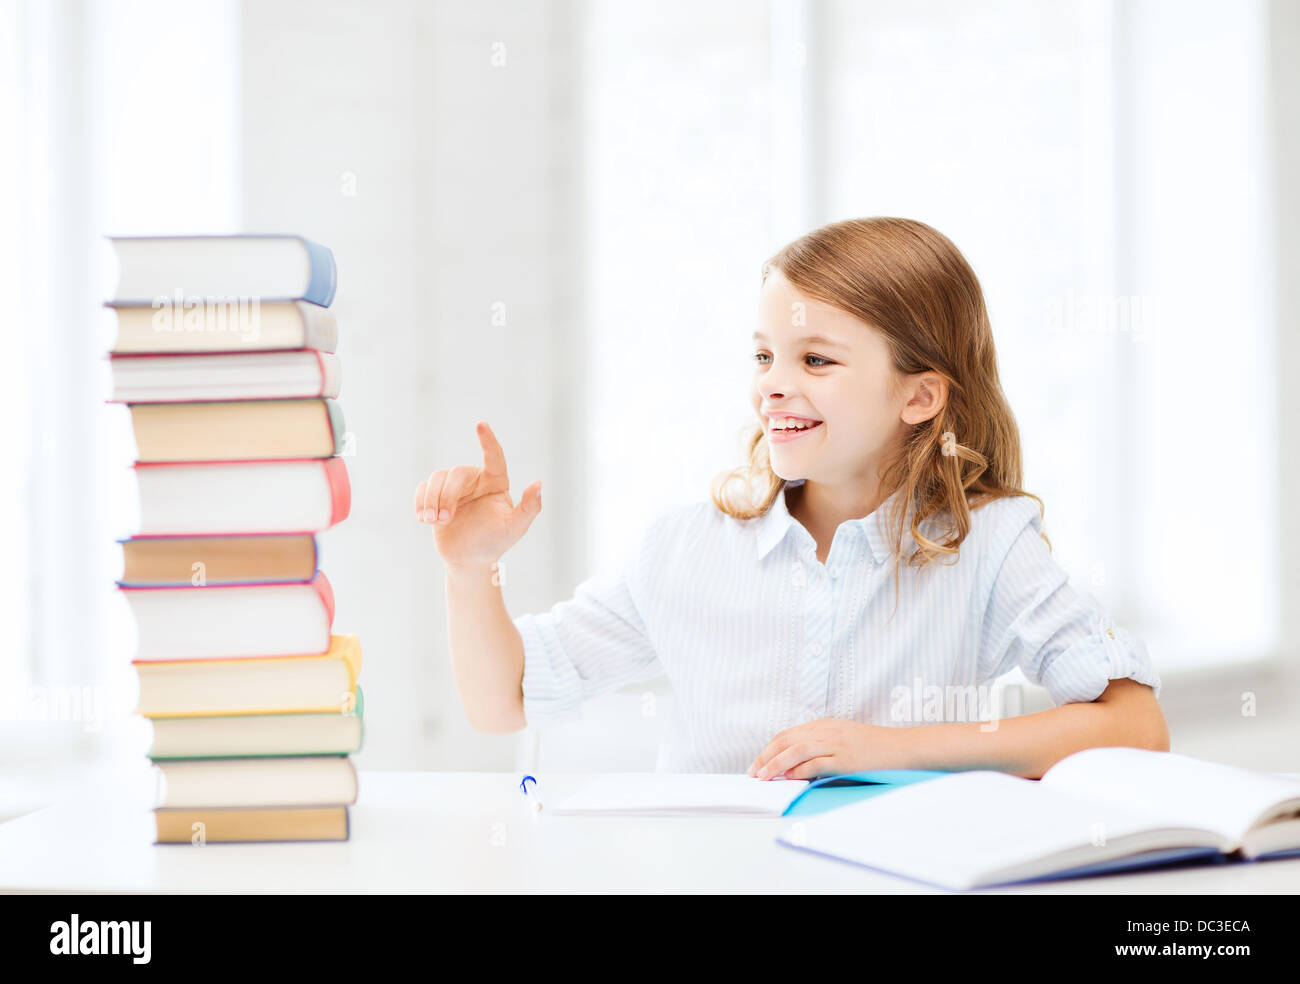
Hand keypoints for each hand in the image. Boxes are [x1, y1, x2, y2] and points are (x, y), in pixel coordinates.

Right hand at [414, 421, 542, 568]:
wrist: (470, 559)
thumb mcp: (516, 527)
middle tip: (444, 520)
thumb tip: (537, 483)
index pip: (494, 456)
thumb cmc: (496, 542)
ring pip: (437, 477)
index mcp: (496, 482)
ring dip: (431, 500)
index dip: (488, 440)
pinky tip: (423, 518)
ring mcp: (453, 487)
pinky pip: (423, 488)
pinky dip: (420, 501)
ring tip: (432, 521)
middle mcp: (474, 480)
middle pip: (456, 472)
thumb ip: (529, 507)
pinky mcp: (435, 496)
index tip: (481, 424)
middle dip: (447, 496)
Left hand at [746, 718, 907, 779]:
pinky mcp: (846, 758)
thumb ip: (821, 748)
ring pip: (797, 749)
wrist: (904, 748)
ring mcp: (837, 743)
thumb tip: (794, 767)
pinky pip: (817, 762)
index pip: (788, 734)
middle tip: (754, 772)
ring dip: (776, 763)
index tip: (757, 764)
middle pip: (787, 740)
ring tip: (763, 776)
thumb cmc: (875, 748)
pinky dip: (800, 769)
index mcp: (825, 725)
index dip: (769, 749)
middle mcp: (827, 731)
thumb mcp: (844, 740)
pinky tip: (789, 777)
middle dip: (766, 756)